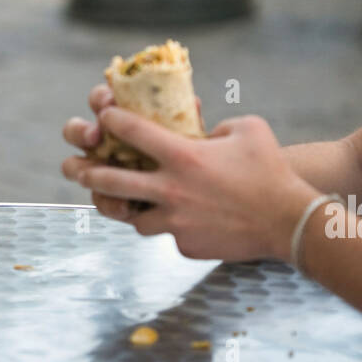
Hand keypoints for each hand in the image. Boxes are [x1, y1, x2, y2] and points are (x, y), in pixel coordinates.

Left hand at [62, 108, 317, 262]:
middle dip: (85, 173)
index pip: (132, 132)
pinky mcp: (186, 245)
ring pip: (134, 218)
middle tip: (73, 168)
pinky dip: (171, 227)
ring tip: (122, 203)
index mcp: (182, 156)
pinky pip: (169, 235)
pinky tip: (181, 221)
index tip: (102, 116)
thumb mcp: (247, 129)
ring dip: (128, 209)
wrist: (288, 222)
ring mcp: (176, 221)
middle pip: (111, 181)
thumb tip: (204, 129)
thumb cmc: (270, 170)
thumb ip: (217, 125)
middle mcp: (171, 189)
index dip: (111, 120)